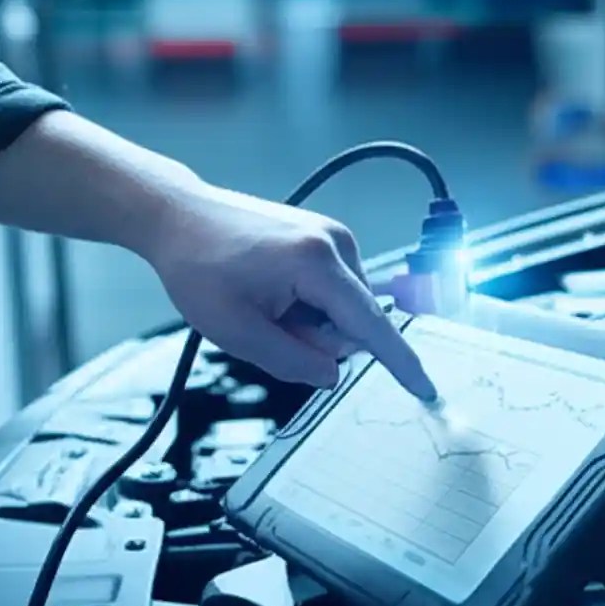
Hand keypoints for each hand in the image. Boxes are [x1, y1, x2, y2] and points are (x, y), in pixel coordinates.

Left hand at [133, 182, 436, 399]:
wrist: (179, 216)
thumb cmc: (198, 266)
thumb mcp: (236, 331)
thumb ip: (291, 362)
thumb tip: (331, 375)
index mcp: (315, 263)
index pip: (370, 324)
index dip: (398, 363)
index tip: (425, 388)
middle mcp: (335, 243)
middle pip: (354, 322)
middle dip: (316, 338)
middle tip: (266, 324)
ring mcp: (333, 236)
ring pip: (342, 310)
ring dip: (308, 322)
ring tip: (264, 303)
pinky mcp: (325, 238)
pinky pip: (332, 292)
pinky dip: (306, 304)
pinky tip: (272, 291)